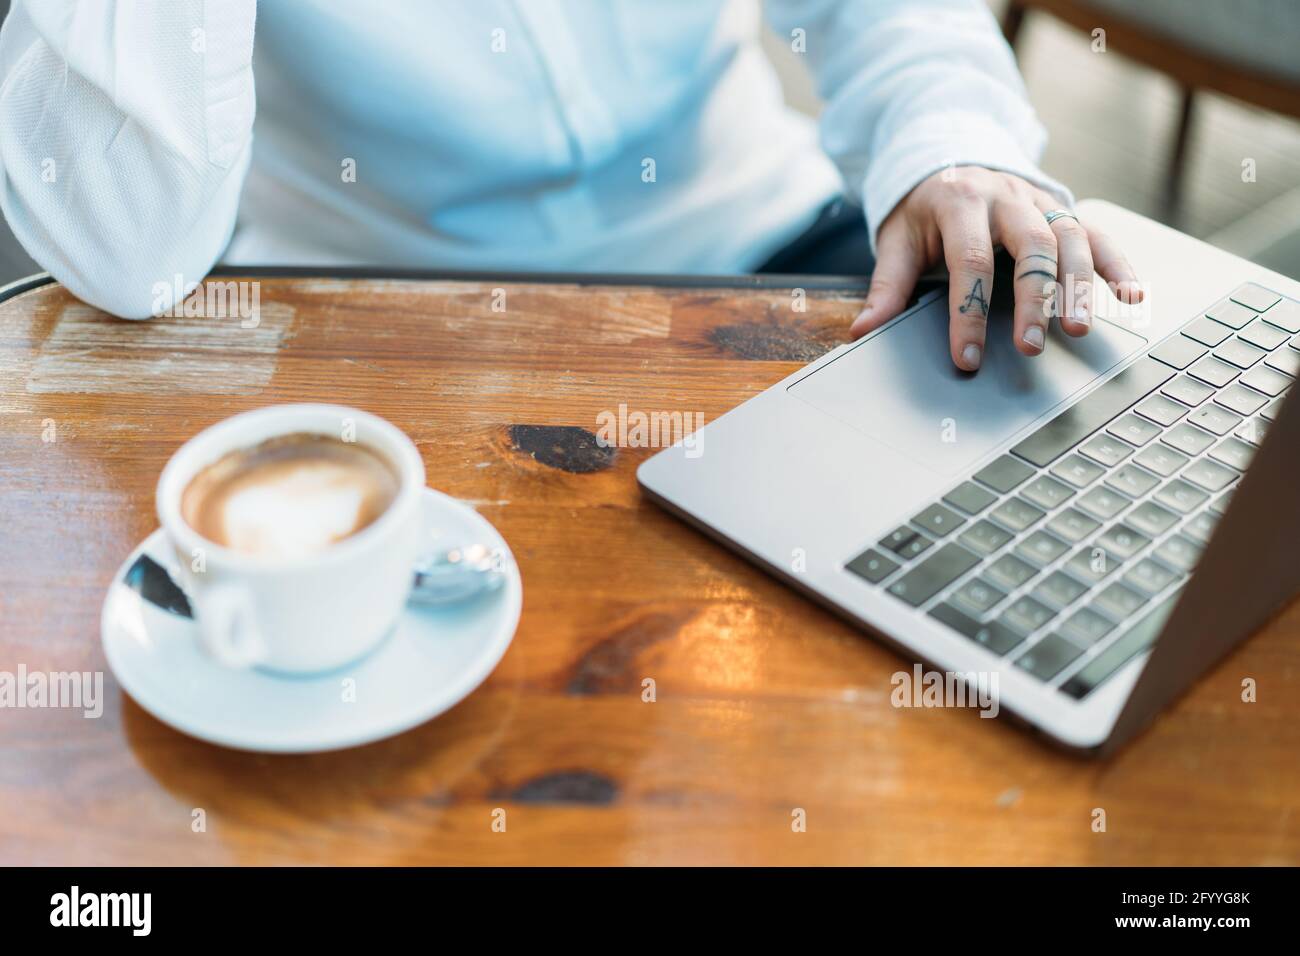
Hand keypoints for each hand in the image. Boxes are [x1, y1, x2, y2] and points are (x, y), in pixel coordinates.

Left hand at [849, 167, 1144, 369]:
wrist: (951, 155)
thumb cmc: (923, 209)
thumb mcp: (897, 239)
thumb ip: (888, 285)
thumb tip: (862, 330)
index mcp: (960, 203)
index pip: (968, 261)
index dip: (969, 312)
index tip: (968, 357)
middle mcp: (1006, 197)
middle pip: (1030, 246)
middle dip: (1033, 299)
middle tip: (1031, 346)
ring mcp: (1040, 200)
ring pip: (1071, 238)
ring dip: (1080, 285)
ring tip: (1079, 330)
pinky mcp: (1063, 210)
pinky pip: (1098, 234)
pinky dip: (1117, 264)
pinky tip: (1132, 296)